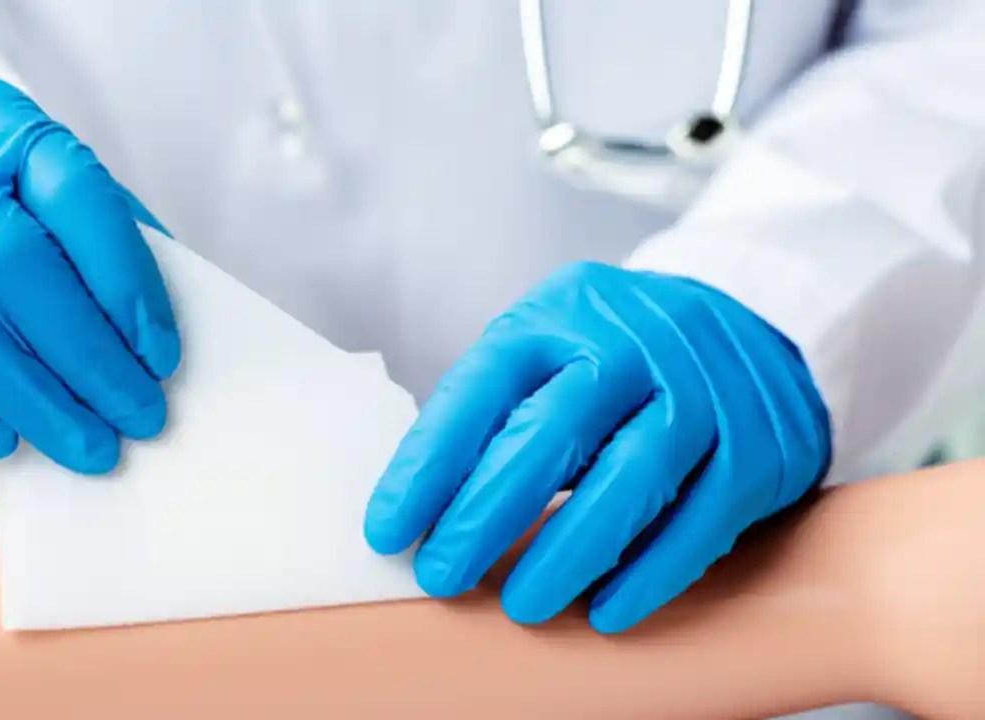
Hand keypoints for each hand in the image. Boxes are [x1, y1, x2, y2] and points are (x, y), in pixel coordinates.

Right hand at [0, 74, 178, 473]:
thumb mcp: (44, 178)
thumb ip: (100, 241)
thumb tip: (152, 345)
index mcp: (7, 131)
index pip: (78, 199)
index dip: (127, 284)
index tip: (162, 359)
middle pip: (12, 265)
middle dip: (86, 357)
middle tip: (137, 418)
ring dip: (25, 395)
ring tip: (83, 445)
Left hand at [364, 262, 830, 631]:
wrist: (750, 320)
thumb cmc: (618, 353)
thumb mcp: (551, 347)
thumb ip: (498, 411)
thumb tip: (424, 508)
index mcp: (560, 315)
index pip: (481, 389)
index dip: (429, 465)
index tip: (389, 531)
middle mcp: (633, 342)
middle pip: (552, 432)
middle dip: (487, 514)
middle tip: (442, 575)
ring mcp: (703, 390)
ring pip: (631, 476)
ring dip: (568, 551)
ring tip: (521, 605)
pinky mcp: (757, 445)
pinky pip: (701, 519)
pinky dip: (649, 571)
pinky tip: (605, 609)